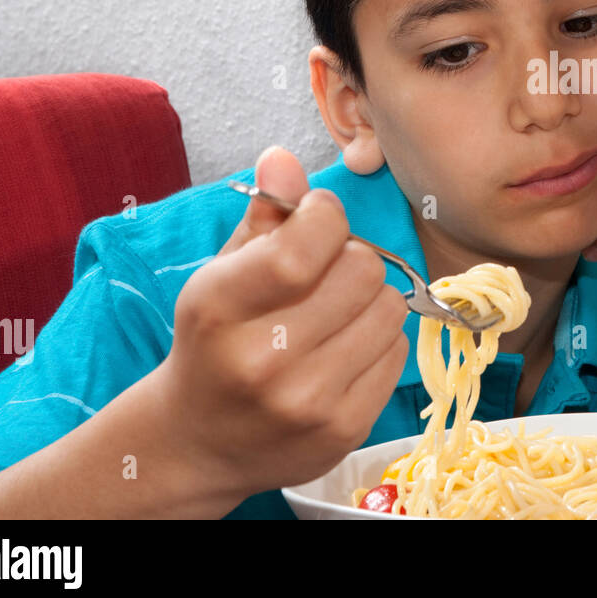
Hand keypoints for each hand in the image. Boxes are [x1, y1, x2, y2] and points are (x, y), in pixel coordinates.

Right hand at [156, 146, 409, 499]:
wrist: (198, 440)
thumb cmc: (215, 340)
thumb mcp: (223, 273)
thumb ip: (262, 214)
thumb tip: (283, 158)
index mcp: (219, 309)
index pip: (305, 244)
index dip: (326, 216)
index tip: (317, 219)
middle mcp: (262, 360)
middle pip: (363, 270)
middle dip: (351, 258)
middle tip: (326, 273)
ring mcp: (306, 401)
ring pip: (390, 308)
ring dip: (370, 299)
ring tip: (335, 312)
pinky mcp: (344, 429)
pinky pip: (398, 350)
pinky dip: (378, 339)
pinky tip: (342, 349)